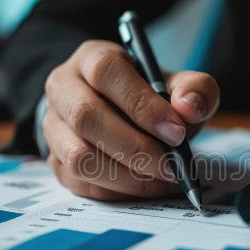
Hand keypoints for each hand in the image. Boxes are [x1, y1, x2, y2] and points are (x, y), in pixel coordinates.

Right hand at [43, 40, 219, 199]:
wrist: (121, 115)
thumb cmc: (150, 97)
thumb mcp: (177, 85)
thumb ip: (195, 89)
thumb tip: (189, 107)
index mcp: (91, 57)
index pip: (105, 72)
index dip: (140, 104)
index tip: (176, 132)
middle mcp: (63, 88)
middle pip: (87, 117)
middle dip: (136, 148)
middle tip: (172, 166)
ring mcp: (54, 126)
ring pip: (79, 157)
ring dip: (127, 176)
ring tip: (162, 179)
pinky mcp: (56, 161)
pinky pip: (82, 184)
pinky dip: (119, 192)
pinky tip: (147, 187)